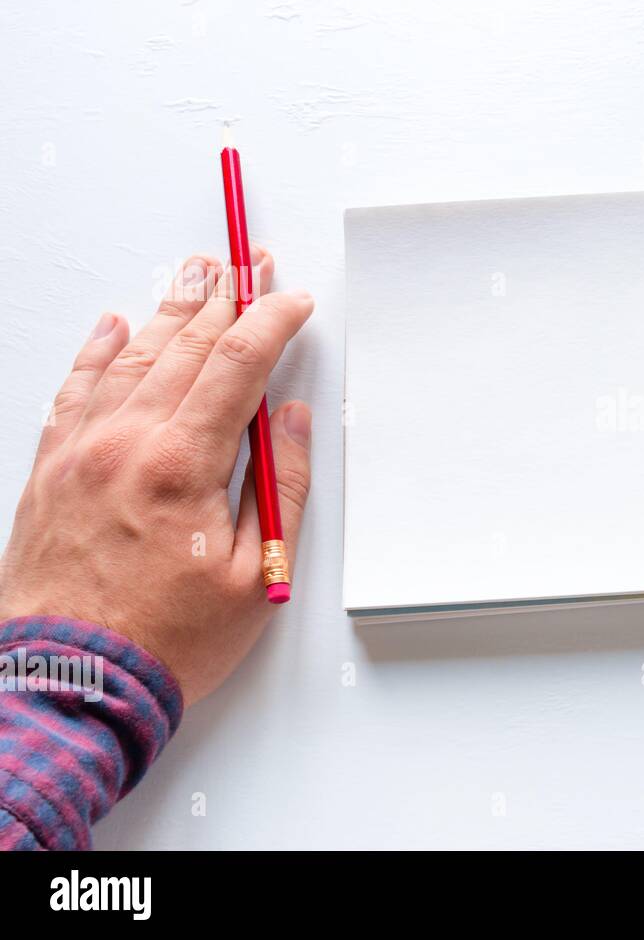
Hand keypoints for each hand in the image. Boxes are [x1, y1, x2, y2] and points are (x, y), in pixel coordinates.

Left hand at [0, 246, 313, 704]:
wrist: (72, 681)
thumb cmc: (165, 638)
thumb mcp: (256, 571)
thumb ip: (279, 484)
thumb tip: (287, 420)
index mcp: (180, 463)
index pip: (237, 365)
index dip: (271, 321)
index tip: (293, 299)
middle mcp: (124, 442)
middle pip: (183, 346)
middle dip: (225, 297)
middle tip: (249, 261)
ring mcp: (80, 451)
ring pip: (130, 357)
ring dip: (169, 309)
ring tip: (195, 272)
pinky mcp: (51, 469)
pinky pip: (73, 389)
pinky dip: (96, 351)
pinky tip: (114, 324)